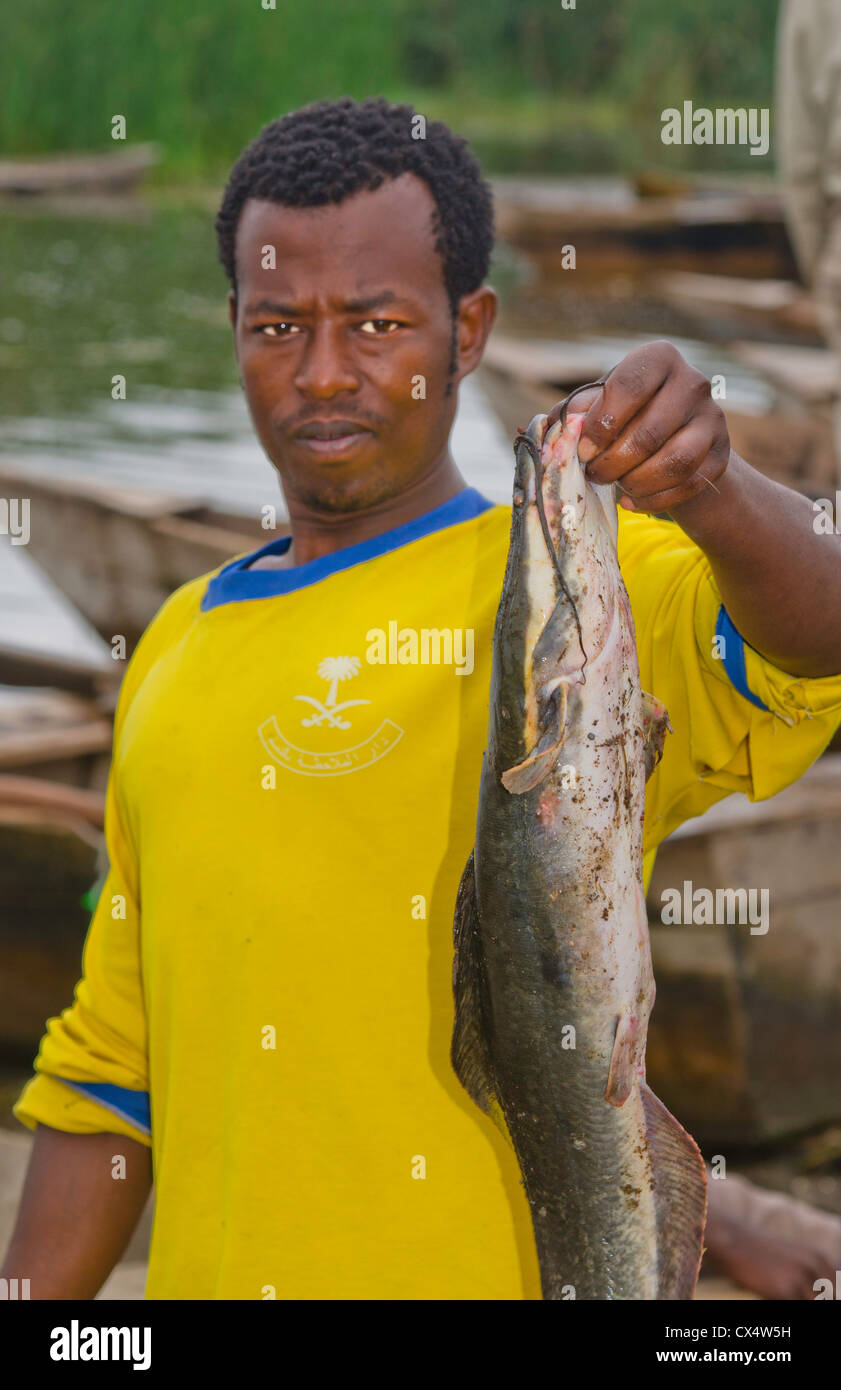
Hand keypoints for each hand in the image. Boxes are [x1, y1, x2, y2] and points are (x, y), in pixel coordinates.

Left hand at [546, 340, 730, 512]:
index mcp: (658, 358)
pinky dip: (655, 500)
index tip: (581, 450)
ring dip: (637, 482)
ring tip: (618, 485)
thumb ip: (571, 414)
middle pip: (650, 432)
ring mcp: (713, 418)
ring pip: (675, 461)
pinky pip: (688, 485)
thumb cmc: (625, 415)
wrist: (674, 437)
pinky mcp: (722, 455)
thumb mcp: (598, 405)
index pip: (629, 386)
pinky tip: (633, 501)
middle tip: (594, 474)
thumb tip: (534, 430)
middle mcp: (692, 382)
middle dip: (613, 462)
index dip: (600, 424)